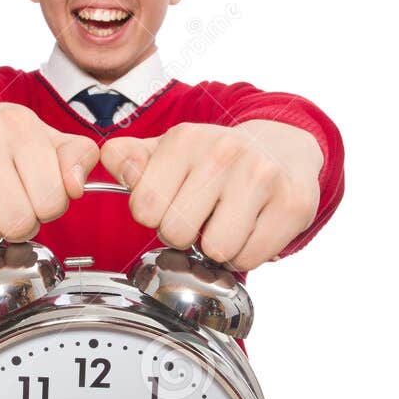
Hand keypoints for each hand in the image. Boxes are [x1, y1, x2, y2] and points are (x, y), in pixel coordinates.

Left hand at [99, 120, 323, 270]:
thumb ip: (129, 159)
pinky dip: (247, 254)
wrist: (281, 148)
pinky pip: (251, 258)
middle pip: (177, 233)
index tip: (171, 204)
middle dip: (184, 235)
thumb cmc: (212, 160)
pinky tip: (251, 228)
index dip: (154, 217)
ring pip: (217, 250)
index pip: (145, 208)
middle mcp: (224, 153)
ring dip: (217, 249)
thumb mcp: (167, 152)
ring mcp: (262, 176)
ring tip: (226, 223)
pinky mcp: (293, 204)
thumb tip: (106, 157)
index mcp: (184, 140)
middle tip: (201, 217)